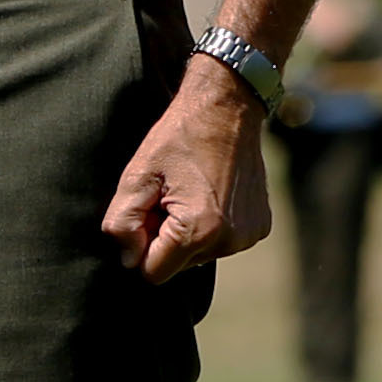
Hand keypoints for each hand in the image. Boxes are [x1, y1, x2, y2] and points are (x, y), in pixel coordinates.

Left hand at [103, 56, 277, 284]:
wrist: (228, 109)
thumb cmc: (178, 138)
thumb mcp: (136, 177)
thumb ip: (121, 225)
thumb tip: (128, 260)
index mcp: (199, 230)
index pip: (153, 272)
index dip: (141, 245)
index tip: (149, 211)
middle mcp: (230, 240)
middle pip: (177, 266)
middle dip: (165, 239)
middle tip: (168, 197)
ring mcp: (249, 235)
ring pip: (199, 255)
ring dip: (187, 233)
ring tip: (189, 192)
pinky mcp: (260, 227)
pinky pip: (221, 243)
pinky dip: (210, 227)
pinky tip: (210, 194)